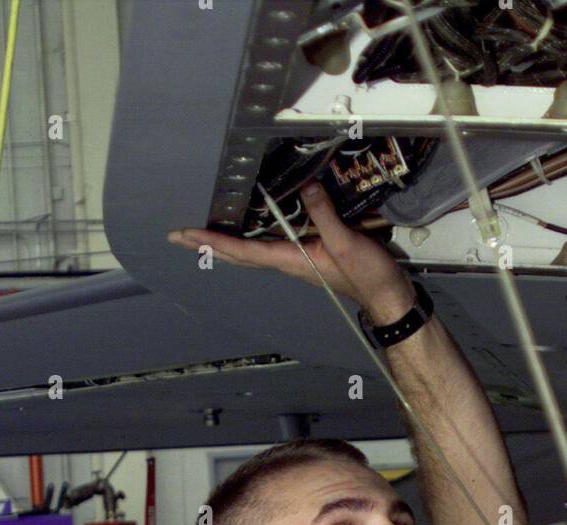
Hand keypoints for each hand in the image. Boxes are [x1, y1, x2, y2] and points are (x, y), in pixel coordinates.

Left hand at [167, 181, 414, 319]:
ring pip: (251, 250)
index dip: (213, 240)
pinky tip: (245, 229)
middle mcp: (287, 260)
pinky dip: (249, 238)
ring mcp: (296, 258)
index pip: (243, 250)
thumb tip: (307, 187)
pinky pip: (270, 244)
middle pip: (239, 253)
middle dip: (208, 244)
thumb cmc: (368, 276)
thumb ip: (324, 215)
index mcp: (291, 259)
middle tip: (178, 236)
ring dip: (224, 242)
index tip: (185, 234)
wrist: (387, 296)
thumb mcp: (347, 243)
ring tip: (200, 233)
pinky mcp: (309, 253)